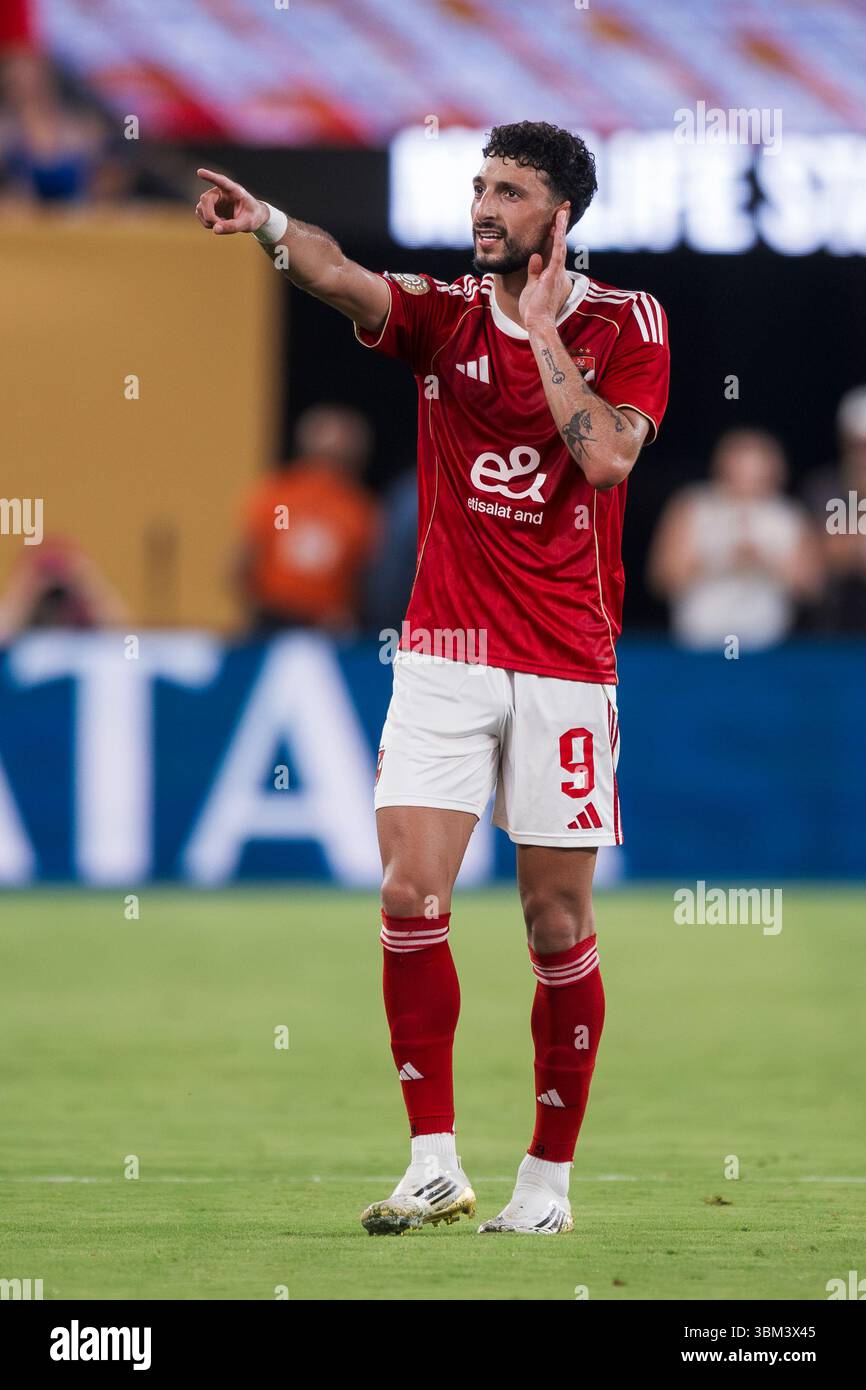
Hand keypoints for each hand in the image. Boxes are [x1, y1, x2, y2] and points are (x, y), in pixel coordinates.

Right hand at [194, 168, 268, 234]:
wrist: (252, 218)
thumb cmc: (253, 217)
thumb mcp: (247, 223)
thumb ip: (232, 226)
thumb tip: (215, 229)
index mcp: (234, 190)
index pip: (221, 181)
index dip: (210, 177)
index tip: (200, 172)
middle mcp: (221, 192)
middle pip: (206, 199)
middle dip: (209, 215)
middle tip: (218, 226)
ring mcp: (213, 199)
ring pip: (200, 208)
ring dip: (208, 220)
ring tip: (222, 226)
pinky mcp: (209, 208)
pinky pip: (200, 215)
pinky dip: (207, 223)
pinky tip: (218, 225)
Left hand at [519, 207, 568, 329]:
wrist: (538, 322)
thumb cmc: (534, 309)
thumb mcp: (532, 286)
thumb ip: (535, 271)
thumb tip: (535, 256)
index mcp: (551, 272)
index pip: (553, 248)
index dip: (555, 232)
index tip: (556, 218)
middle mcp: (556, 270)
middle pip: (560, 242)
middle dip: (561, 225)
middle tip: (564, 207)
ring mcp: (556, 271)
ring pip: (560, 244)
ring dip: (561, 227)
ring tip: (562, 210)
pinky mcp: (553, 274)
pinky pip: (556, 252)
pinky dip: (558, 238)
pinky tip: (558, 225)